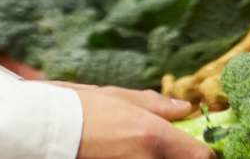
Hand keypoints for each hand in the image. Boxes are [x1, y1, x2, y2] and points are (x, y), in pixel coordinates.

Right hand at [72, 85, 213, 158]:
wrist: (44, 130)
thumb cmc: (80, 109)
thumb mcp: (120, 97)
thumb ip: (157, 105)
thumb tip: (185, 108)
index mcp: (154, 137)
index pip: (201, 157)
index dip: (204, 152)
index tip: (199, 147)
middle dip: (180, 156)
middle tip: (164, 145)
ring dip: (159, 158)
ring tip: (137, 145)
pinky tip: (125, 151)